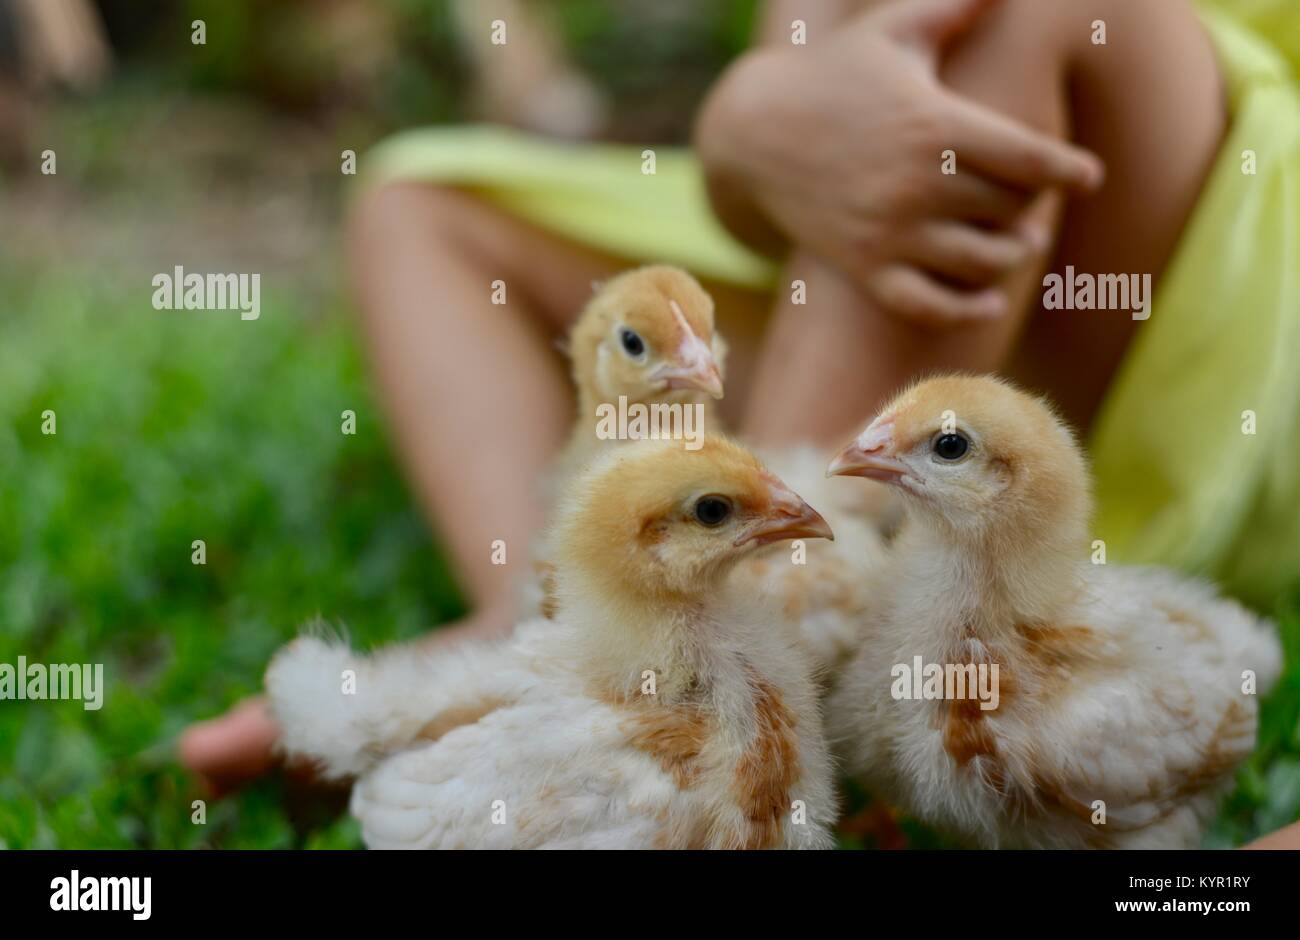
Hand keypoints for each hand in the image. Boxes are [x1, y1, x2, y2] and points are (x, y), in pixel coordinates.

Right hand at [696, 0, 1103, 325]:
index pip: (1029, 160)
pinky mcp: (863, 266)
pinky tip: (987, 303)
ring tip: (1015, 246)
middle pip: (1009, 210)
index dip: (1069, 171)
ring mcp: (889, 230)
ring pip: (980, 263)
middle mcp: (917, 184)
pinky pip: (927, 305)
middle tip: (1027, 201)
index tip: (1088, 177)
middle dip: (1028, 207)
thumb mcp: (893, 29)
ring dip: (1008, 257)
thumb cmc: (834, 74)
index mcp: (935, 125)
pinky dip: (964, 310)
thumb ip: (957, 6)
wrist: (754, 132)